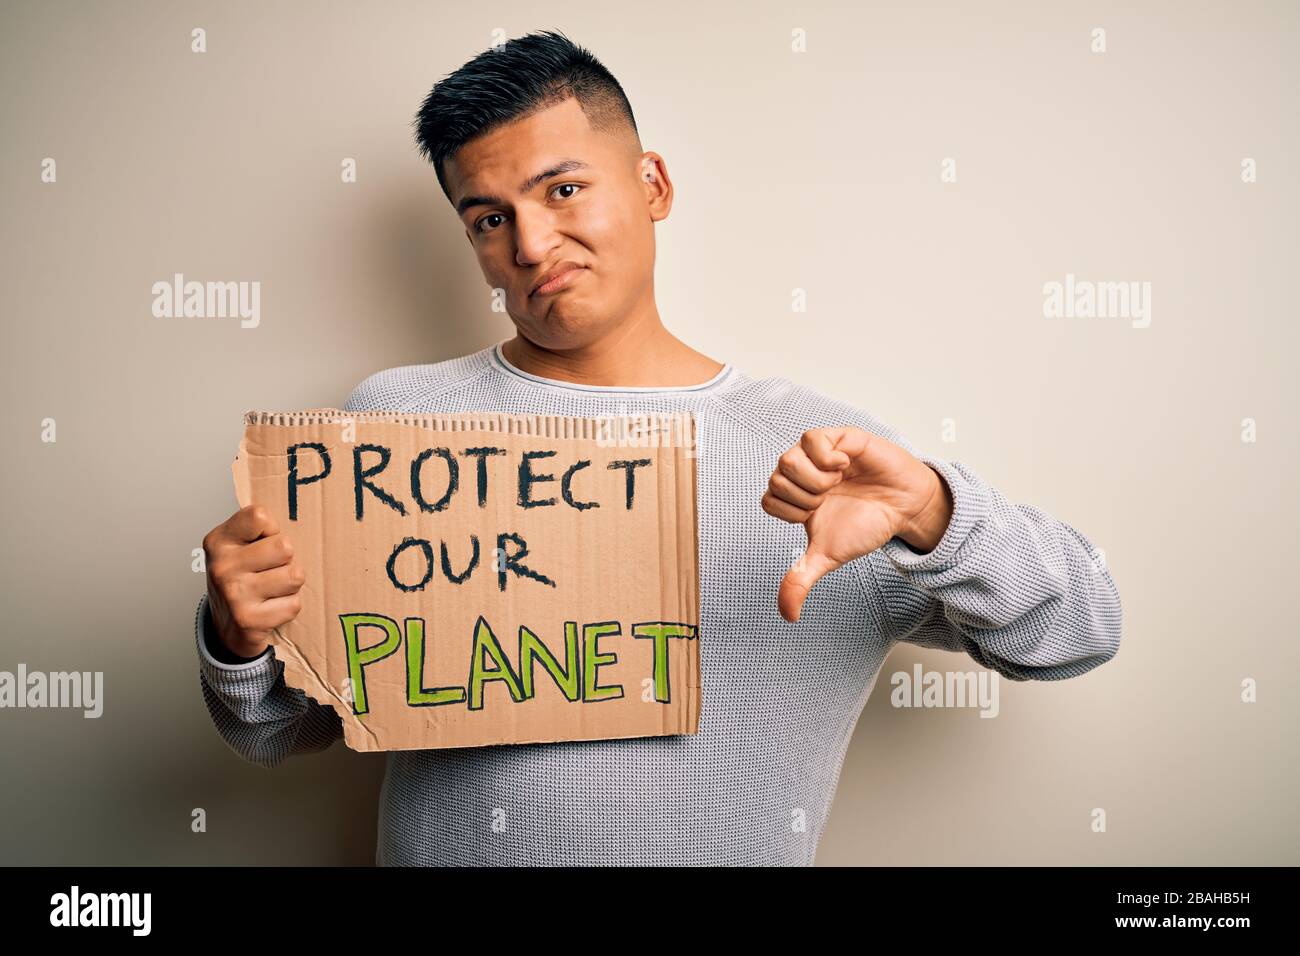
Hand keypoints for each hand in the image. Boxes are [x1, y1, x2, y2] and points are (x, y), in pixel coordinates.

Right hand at [202, 505, 305, 658]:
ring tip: (273, 589)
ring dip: (291, 585)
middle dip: (287, 560)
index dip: (273, 529)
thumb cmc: (241, 578)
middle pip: (285, 547)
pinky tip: (271, 607)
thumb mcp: (240, 545)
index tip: (264, 541)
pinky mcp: (248, 619)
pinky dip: (288, 607)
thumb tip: (303, 514)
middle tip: (272, 570)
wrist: (227, 626)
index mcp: (220, 540)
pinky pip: (293, 604)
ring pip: (294, 575)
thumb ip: (261, 528)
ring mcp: (234, 593)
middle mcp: (222, 565)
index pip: (260, 516)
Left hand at [761, 427, 953, 622]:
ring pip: (788, 460)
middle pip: (776, 479)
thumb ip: (802, 579)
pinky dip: (827, 458)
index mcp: (795, 496)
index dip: (792, 512)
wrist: (905, 509)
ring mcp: (820, 452)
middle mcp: (803, 471)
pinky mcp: (840, 437)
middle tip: (831, 499)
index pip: (769, 498)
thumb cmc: (866, 525)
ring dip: (816, 481)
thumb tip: (787, 616)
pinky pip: (813, 439)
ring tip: (839, 483)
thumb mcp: (829, 556)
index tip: (817, 516)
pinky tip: (845, 466)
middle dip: (806, 499)